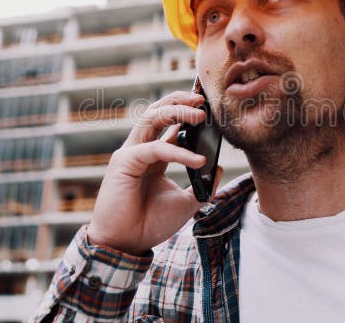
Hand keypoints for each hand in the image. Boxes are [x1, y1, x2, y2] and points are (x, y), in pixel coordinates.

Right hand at [86, 91, 223, 255]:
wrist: (127, 244)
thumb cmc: (150, 224)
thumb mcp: (186, 203)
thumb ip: (202, 184)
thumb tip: (219, 166)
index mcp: (154, 156)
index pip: (170, 125)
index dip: (188, 112)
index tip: (210, 107)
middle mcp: (141, 150)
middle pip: (158, 112)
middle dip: (180, 101)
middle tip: (203, 100)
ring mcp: (131, 153)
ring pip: (152, 118)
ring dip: (177, 111)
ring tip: (201, 114)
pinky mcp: (124, 162)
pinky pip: (156, 149)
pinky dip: (179, 152)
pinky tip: (197, 160)